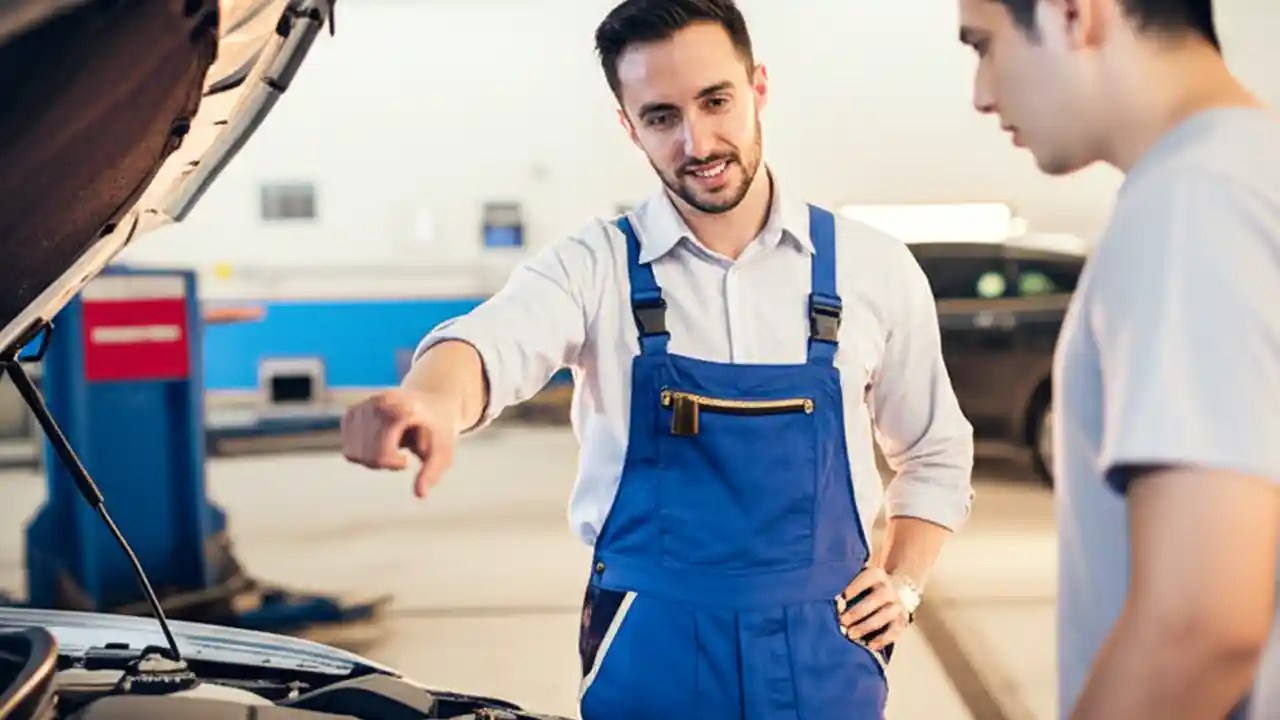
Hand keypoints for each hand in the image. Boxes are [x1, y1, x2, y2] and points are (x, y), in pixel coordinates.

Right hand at [340, 389, 459, 497]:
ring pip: (353, 454)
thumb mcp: (443, 451)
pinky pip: (348, 450)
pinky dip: (363, 454)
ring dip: (373, 460)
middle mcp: (377, 402)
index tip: (407, 461)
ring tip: (393, 449)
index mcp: (400, 407)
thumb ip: (432, 471)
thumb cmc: (438, 431)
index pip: (381, 451)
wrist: (432, 405)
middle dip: (385, 464)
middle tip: (402, 458)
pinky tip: (381, 444)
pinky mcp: (350, 415)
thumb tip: (420, 495)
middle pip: (367, 455)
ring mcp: (362, 407)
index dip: (393, 463)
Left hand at [836, 566, 910, 651]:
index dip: (856, 586)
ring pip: (885, 615)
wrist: (896, 593)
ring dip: (866, 626)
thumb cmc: (866, 589)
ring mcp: (897, 606)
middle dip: (858, 611)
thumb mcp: (858, 580)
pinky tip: (870, 645)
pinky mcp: (901, 622)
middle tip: (842, 620)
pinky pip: (895, 632)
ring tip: (851, 634)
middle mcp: (890, 589)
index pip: (869, 576)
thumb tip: (832, 600)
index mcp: (878, 575)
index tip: (842, 596)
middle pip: (877, 598)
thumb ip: (846, 586)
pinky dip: (883, 639)